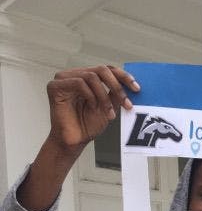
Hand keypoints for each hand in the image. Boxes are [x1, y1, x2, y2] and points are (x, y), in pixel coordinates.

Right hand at [17, 65, 140, 210]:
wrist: (75, 141)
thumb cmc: (88, 125)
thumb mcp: (109, 107)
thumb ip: (116, 94)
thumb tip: (132, 85)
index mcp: (86, 77)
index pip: (107, 69)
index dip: (123, 76)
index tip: (137, 89)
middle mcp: (74, 75)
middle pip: (101, 69)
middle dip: (117, 86)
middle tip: (127, 103)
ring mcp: (63, 79)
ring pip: (91, 76)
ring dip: (104, 96)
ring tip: (109, 112)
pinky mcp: (55, 86)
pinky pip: (78, 83)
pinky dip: (90, 96)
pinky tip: (93, 107)